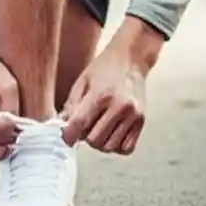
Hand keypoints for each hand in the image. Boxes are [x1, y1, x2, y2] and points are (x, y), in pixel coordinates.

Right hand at [0, 22, 20, 161]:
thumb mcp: (8, 84)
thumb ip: (13, 109)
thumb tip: (18, 131)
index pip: (0, 129)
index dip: (16, 129)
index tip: (27, 125)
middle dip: (11, 140)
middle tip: (24, 133)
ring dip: (3, 148)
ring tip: (15, 137)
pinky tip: (5, 142)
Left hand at [61, 18, 162, 154]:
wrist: (132, 58)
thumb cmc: (105, 67)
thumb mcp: (83, 81)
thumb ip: (72, 105)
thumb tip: (64, 128)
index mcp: (101, 94)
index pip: (79, 124)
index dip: (68, 135)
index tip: (66, 137)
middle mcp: (119, 107)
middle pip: (94, 140)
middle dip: (85, 137)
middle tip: (85, 127)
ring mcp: (133, 115)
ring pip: (110, 147)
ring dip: (100, 142)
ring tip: (98, 129)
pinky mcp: (142, 121)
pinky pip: (126, 148)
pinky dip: (116, 146)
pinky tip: (111, 133)